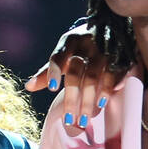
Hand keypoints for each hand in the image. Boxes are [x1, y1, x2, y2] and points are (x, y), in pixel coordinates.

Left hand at [24, 20, 127, 135]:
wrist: (111, 28)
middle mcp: (86, 44)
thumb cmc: (80, 47)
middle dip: (72, 98)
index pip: (58, 57)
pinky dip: (107, 90)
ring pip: (94, 76)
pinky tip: (101, 104)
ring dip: (88, 99)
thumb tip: (28, 87)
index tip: (52, 89)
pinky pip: (113, 75)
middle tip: (68, 120)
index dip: (54, 72)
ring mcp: (103, 51)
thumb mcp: (64, 53)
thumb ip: (48, 71)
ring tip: (84, 119)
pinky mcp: (119, 58)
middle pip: (76, 72)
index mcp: (69, 42)